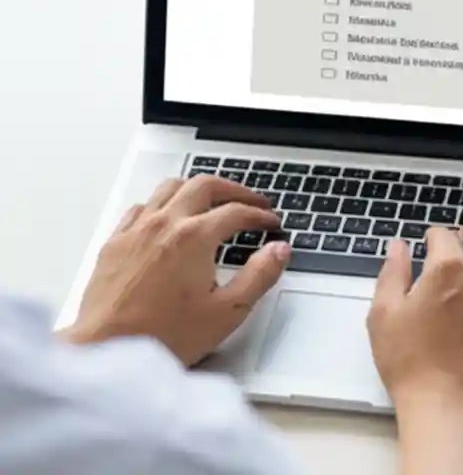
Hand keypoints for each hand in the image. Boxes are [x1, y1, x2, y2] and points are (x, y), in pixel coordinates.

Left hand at [61, 175, 289, 365]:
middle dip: (234, 190)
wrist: (108, 350)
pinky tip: (167, 218)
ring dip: (197, 189)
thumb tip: (279, 251)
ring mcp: (136, 231)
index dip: (260, 215)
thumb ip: (260, 275)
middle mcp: (164, 225)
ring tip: (212, 200)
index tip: (270, 222)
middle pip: (205, 185)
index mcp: (195, 238)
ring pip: (170, 187)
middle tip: (250, 202)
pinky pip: (140, 207)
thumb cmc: (163, 336)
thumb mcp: (228, 311)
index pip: (237, 212)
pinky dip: (161, 204)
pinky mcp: (114, 243)